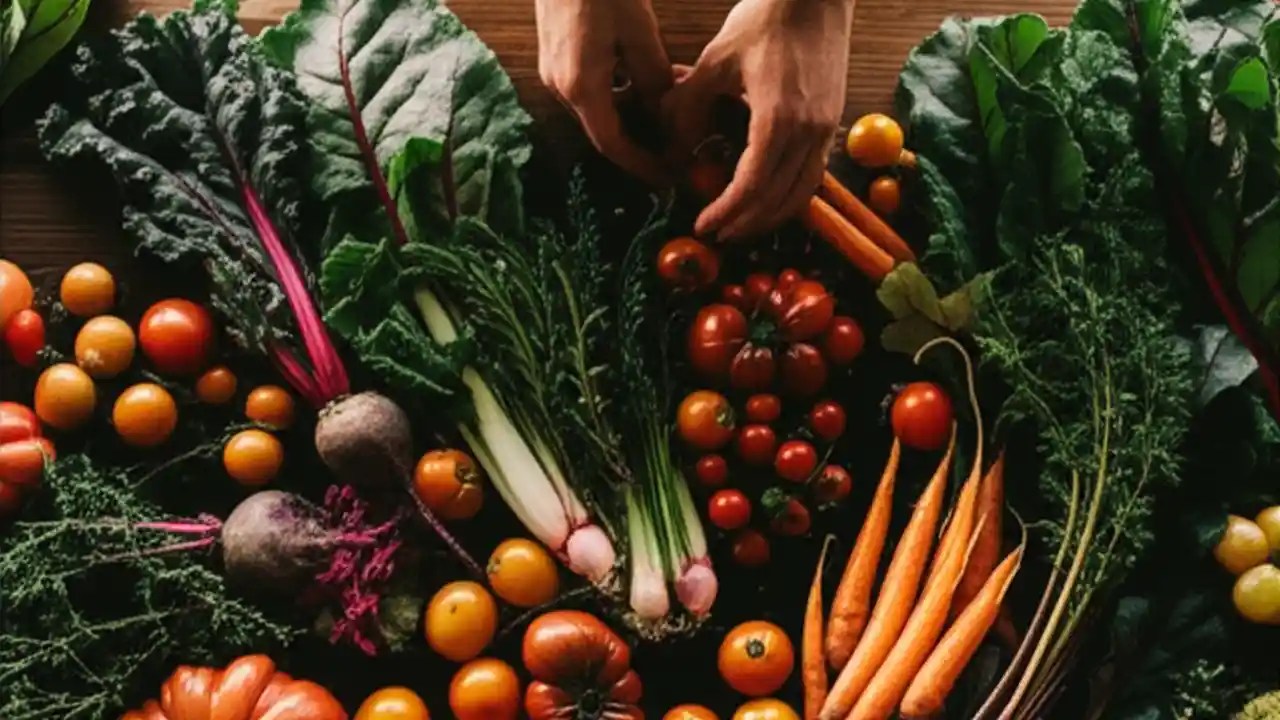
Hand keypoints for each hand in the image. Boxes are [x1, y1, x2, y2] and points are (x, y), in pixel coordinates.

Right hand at [535, 0, 672, 184]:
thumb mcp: (639, 32)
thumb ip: (654, 78)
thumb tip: (667, 113)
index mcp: (582, 86)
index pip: (612, 145)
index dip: (641, 165)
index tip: (667, 177)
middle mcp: (561, 87)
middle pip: (605, 130)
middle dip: (641, 141)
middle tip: (677, 142)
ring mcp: (553, 72)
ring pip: (599, 109)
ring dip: (632, 113)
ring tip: (669, 101)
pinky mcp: (555, 57)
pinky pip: (590, 90)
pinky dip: (618, 93)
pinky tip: (642, 77)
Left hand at [663, 0, 853, 238]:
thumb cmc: (766, 18)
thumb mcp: (715, 61)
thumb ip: (688, 107)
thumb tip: (672, 149)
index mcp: (778, 120)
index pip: (752, 186)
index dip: (726, 212)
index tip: (703, 224)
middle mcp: (809, 132)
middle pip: (779, 198)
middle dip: (747, 223)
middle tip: (719, 234)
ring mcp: (826, 128)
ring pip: (803, 192)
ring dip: (772, 215)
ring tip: (743, 224)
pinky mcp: (832, 120)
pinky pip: (814, 172)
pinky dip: (791, 193)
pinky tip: (770, 195)